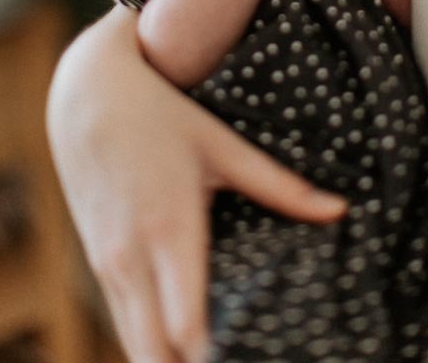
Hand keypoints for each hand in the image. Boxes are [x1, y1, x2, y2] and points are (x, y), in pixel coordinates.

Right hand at [47, 8, 347, 362]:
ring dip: (168, 361)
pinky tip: (182, 352)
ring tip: (216, 362)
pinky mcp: (98, 262)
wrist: (87, 92)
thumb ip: (280, 184)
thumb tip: (341, 209)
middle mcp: (132, 256)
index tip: (252, 360)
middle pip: (155, 355)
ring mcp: (108, 263)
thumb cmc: (161, 112)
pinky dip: (150, 344)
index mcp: (169, 228)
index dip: (216, 360)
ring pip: (135, 346)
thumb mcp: (220, 143)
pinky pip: (124, 323)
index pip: (187, 328)